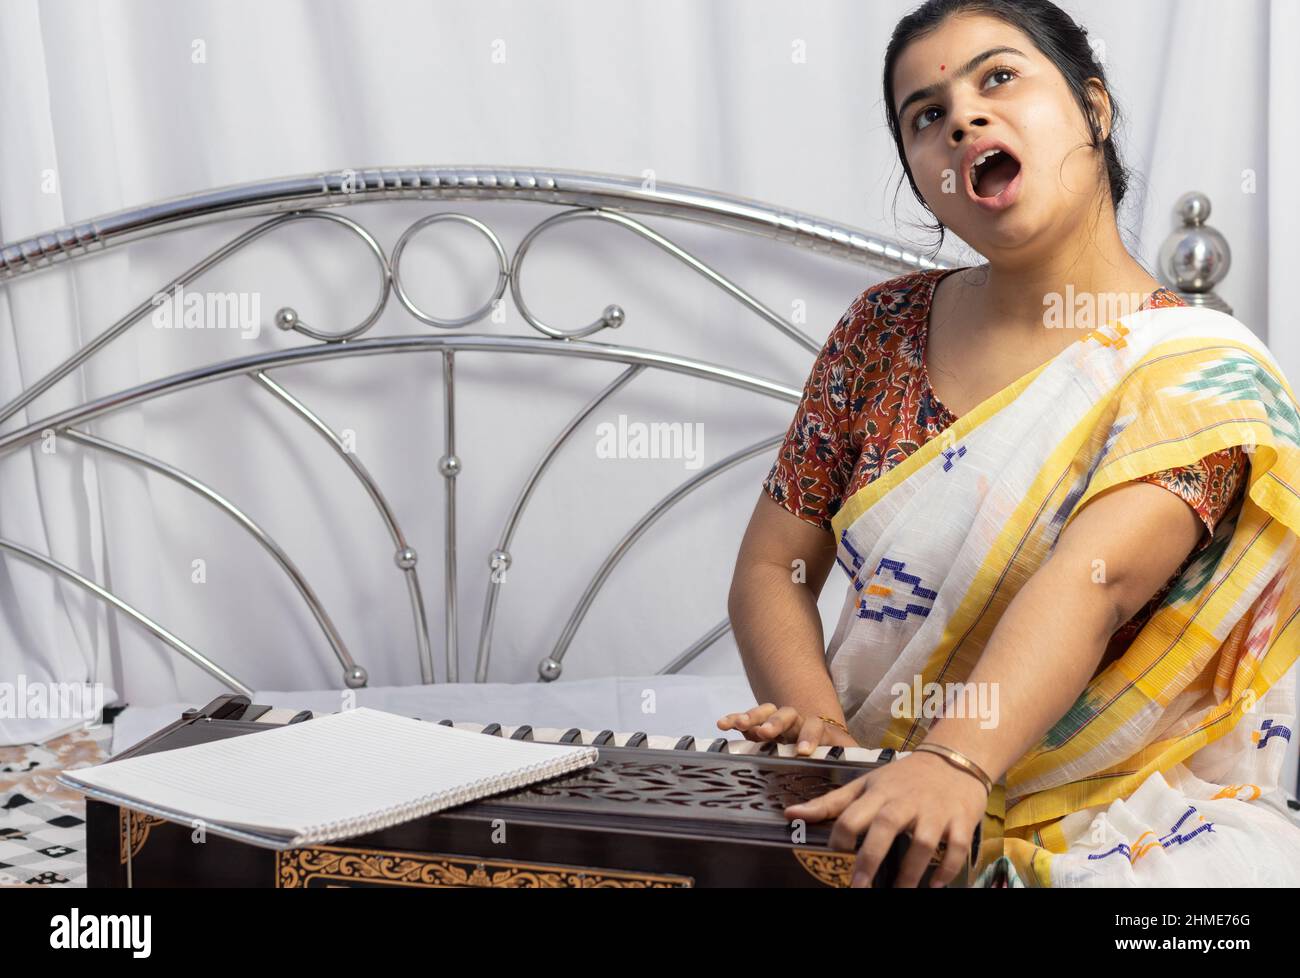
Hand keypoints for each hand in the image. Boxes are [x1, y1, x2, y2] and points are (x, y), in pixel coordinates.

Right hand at [716, 703, 857, 753]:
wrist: (817, 733)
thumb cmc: (831, 746)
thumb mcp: (844, 750)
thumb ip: (853, 753)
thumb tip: (874, 760)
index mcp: (818, 727)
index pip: (815, 726)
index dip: (810, 737)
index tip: (804, 751)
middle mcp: (797, 720)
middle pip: (787, 714)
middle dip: (776, 722)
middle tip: (766, 732)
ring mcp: (777, 720)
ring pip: (765, 712)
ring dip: (752, 716)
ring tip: (738, 723)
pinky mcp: (760, 725)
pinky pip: (747, 719)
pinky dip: (735, 719)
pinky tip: (722, 723)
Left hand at [783, 749, 987, 887]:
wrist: (952, 759)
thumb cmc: (902, 778)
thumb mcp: (865, 784)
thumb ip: (830, 803)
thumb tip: (791, 815)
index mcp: (878, 792)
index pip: (852, 813)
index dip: (840, 836)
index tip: (833, 857)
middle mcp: (905, 801)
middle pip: (886, 826)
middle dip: (871, 857)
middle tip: (858, 887)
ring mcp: (934, 810)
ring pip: (923, 841)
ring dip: (911, 871)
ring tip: (899, 892)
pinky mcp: (960, 819)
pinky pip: (956, 847)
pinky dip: (948, 868)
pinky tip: (936, 885)